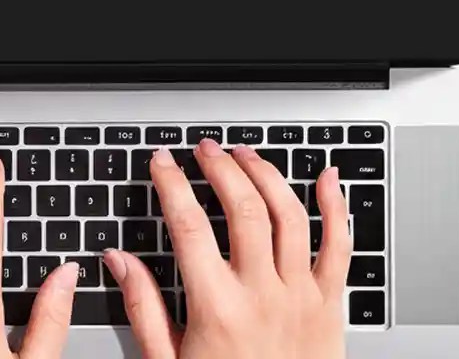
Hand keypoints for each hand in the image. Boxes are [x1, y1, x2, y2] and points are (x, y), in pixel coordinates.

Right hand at [103, 140, 349, 358]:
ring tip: (244, 155)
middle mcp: (263, 295)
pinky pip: (340, 245)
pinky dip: (335, 205)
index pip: (188, 225)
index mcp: (218, 309)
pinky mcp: (331, 304)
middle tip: (203, 149)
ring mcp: (302, 296)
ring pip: (289, 215)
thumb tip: (118, 260)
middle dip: (219, 167)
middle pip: (242, 208)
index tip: (162, 162)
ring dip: (266, 174)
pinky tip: (325, 177)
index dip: (171, 183)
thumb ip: (144, 307)